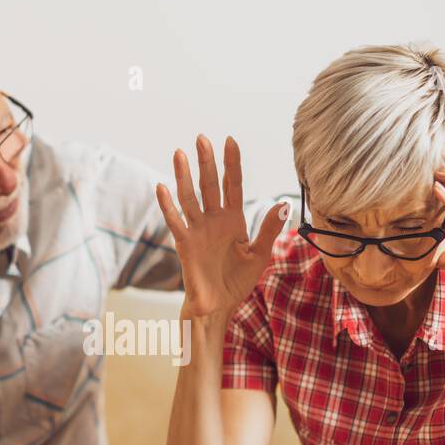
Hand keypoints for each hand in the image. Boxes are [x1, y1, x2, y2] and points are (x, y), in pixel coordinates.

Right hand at [155, 134, 288, 317]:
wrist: (219, 306)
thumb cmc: (237, 282)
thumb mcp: (260, 254)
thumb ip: (269, 229)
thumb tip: (282, 204)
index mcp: (233, 220)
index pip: (232, 185)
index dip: (232, 164)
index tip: (230, 141)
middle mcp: (214, 221)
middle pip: (210, 185)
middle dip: (207, 162)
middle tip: (202, 138)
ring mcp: (198, 230)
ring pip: (190, 197)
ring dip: (184, 176)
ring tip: (180, 153)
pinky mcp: (185, 244)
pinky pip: (175, 221)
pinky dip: (168, 205)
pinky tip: (162, 187)